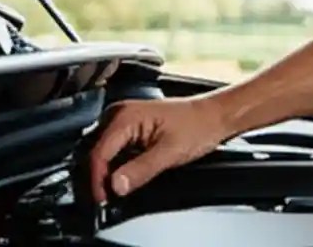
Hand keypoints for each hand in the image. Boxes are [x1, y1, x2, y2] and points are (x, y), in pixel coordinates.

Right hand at [87, 96, 231, 202]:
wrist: (215, 116)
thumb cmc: (199, 125)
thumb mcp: (170, 152)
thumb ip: (140, 170)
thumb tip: (116, 185)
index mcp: (126, 116)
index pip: (99, 153)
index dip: (98, 180)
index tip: (103, 199)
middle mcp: (122, 114)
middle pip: (98, 153)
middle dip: (101, 177)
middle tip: (109, 198)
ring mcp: (126, 120)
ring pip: (106, 153)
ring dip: (110, 172)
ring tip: (119, 189)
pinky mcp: (133, 128)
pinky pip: (117, 150)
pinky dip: (119, 165)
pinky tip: (127, 176)